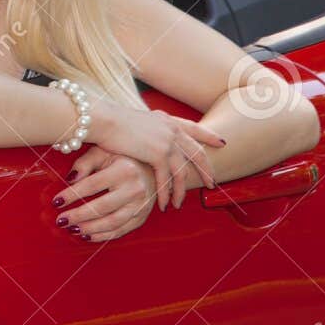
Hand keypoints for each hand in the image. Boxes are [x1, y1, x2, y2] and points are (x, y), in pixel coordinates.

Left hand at [50, 147, 156, 241]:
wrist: (152, 164)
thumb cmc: (123, 156)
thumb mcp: (104, 151)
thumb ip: (85, 163)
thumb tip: (69, 179)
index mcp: (125, 169)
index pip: (92, 185)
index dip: (72, 195)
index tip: (56, 202)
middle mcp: (136, 188)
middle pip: (102, 207)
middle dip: (78, 216)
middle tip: (61, 221)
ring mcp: (142, 205)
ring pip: (112, 222)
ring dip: (90, 229)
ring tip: (72, 229)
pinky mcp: (143, 216)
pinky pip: (121, 230)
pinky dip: (103, 236)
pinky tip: (88, 235)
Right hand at [90, 99, 223, 211]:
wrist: (103, 120)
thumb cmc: (109, 122)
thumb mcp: (134, 123)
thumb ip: (146, 131)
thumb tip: (147, 140)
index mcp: (166, 119)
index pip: (194, 128)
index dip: (209, 136)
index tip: (222, 143)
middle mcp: (171, 128)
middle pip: (196, 152)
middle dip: (205, 169)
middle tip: (211, 183)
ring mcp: (167, 140)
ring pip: (182, 171)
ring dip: (181, 190)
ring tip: (179, 204)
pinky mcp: (158, 153)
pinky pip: (167, 178)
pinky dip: (166, 193)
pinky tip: (164, 204)